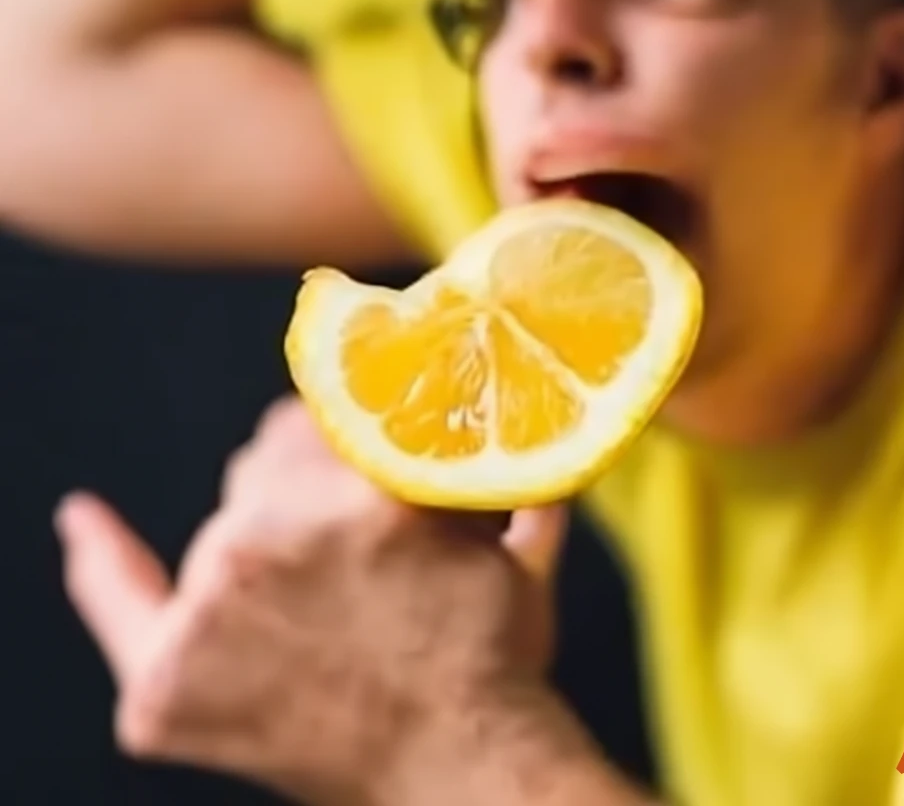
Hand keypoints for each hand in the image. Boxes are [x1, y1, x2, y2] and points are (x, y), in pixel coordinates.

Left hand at [55, 399, 569, 804]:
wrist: (463, 774)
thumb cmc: (495, 659)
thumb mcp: (513, 547)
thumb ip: (518, 472)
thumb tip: (533, 418)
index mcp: (366, 492)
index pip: (315, 418)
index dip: (334, 439)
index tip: (343, 451)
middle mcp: (273, 538)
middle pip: (259, 470)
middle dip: (296, 493)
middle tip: (334, 545)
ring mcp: (211, 610)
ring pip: (220, 529)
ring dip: (252, 545)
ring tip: (303, 589)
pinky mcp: (163, 684)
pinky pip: (124, 601)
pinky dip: (105, 559)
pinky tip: (86, 522)